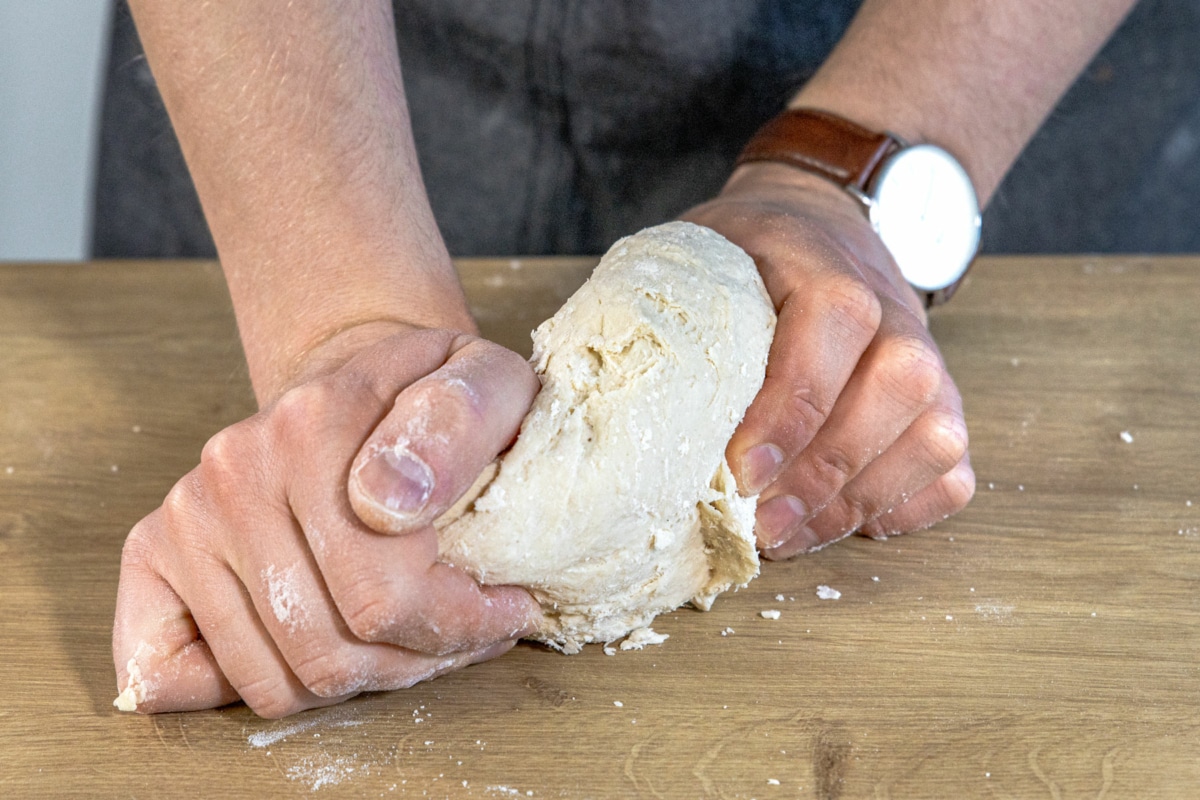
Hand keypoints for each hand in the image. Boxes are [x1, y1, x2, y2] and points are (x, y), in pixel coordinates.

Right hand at [113, 323, 540, 716]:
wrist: (364, 386)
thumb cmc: (437, 401)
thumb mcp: (488, 383)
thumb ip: (457, 422)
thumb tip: (387, 500)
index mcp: (317, 421)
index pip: (385, 598)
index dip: (461, 626)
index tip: (506, 608)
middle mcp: (236, 466)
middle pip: (330, 653)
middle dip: (415, 662)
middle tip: (461, 633)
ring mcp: (188, 511)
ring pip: (276, 680)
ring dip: (354, 681)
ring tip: (406, 638)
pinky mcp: (153, 549)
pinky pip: (174, 676)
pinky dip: (250, 687)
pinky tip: (319, 653)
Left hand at [683, 162, 974, 558]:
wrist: (822, 223)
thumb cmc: (740, 257)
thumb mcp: (690, 259)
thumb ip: (650, 315)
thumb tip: (569, 399)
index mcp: (821, 260)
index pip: (835, 320)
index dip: (793, 403)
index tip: (739, 469)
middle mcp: (891, 308)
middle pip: (900, 386)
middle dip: (826, 470)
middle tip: (759, 523)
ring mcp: (927, 357)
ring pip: (936, 433)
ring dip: (861, 499)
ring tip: (788, 535)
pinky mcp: (943, 402)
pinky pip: (953, 468)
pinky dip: (907, 506)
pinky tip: (843, 520)